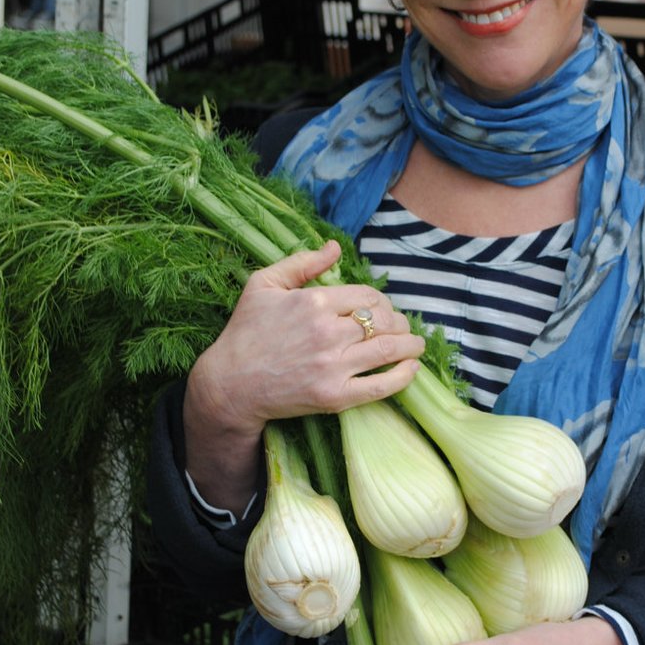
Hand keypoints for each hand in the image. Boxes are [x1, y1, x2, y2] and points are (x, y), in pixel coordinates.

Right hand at [184, 241, 424, 510]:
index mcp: (314, 302)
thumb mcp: (264, 285)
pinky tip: (411, 368)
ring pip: (388, 349)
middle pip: (383, 321)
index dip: (382, 301)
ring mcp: (333, 366)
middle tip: (402, 327)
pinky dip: (403, 376)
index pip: (368, 296)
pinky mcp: (334, 397)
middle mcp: (328, 332)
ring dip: (410, 345)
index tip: (383, 309)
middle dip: (398, 322)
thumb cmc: (245, 332)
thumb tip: (335, 247)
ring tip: (415, 345)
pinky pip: (380, 386)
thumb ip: (302, 263)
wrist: (229, 385)